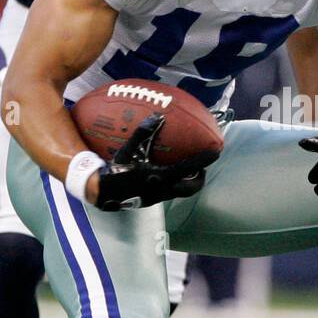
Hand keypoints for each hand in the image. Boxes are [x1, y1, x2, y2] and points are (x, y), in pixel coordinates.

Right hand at [92, 115, 214, 210]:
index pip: (191, 168)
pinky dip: (171, 183)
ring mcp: (157, 198)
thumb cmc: (115, 170)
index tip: (217, 151)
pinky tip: (163, 175)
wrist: (101, 192)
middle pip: (192, 188)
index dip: (205, 159)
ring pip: (180, 192)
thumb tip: (157, 116)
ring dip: (187, 182)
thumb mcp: (129, 149)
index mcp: (162, 177)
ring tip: (186, 170)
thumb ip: (143, 133)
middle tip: (201, 167)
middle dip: (200, 178)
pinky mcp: (150, 200)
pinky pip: (168, 192)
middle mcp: (163, 190)